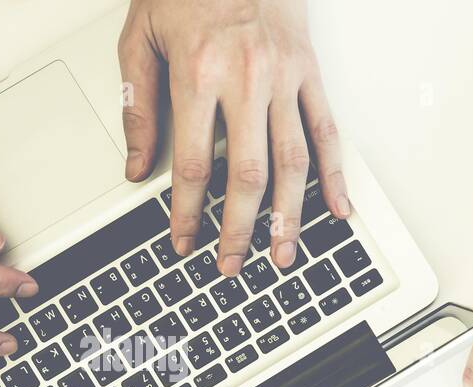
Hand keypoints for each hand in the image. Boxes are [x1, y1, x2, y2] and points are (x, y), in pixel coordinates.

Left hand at [117, 0, 350, 276]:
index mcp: (201, 73)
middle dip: (240, 228)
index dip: (189, 211)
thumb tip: (137, 165)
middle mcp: (248, 81)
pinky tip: (335, 210)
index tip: (184, 239)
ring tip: (284, 253)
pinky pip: (327, 134)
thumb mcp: (141, 36)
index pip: (196, 163)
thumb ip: (137, 104)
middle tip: (232, 262)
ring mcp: (285, 81)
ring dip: (289, 217)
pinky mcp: (310, 77)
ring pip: (292, 164)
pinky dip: (333, 178)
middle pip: (248, 175)